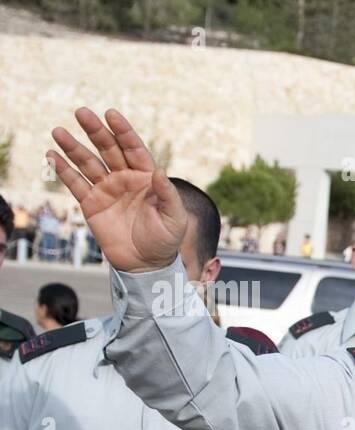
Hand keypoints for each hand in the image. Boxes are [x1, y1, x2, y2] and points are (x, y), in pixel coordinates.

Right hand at [47, 108, 186, 272]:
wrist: (146, 264)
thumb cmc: (165, 239)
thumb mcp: (174, 218)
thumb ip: (168, 195)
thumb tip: (160, 172)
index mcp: (146, 177)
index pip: (133, 149)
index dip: (123, 131)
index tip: (111, 114)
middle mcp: (124, 178)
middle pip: (108, 149)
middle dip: (95, 131)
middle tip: (81, 112)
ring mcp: (106, 189)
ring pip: (88, 163)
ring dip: (73, 148)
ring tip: (59, 132)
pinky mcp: (91, 203)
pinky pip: (75, 184)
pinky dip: (63, 171)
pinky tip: (52, 156)